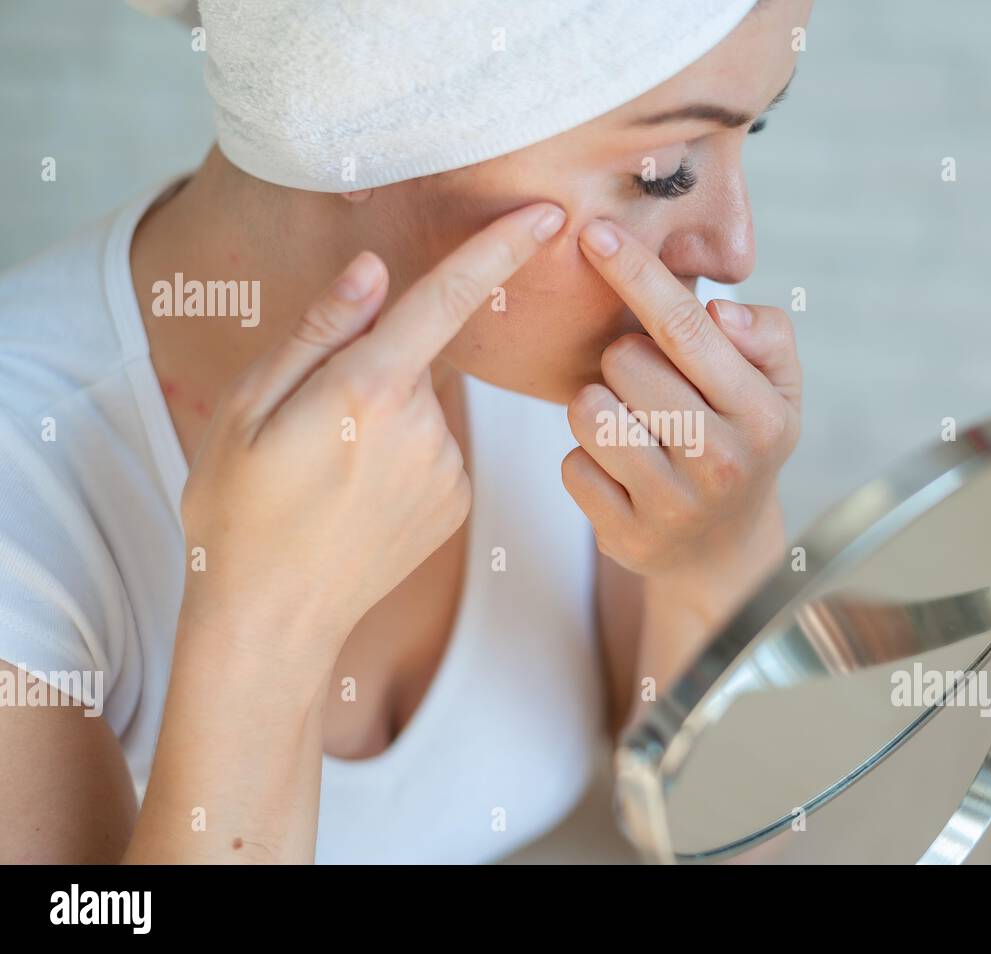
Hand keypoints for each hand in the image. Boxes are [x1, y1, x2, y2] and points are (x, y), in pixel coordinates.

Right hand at [178, 202, 566, 673]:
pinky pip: (434, 447)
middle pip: (413, 357)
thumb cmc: (240, 509)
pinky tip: (358, 496)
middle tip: (308, 427)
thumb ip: (321, 331)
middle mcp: (424, 426)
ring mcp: (449, 469)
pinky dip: (401, 455)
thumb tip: (375, 270)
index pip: (447, 298)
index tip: (547, 212)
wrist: (272, 617)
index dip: (499, 249)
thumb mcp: (249, 407)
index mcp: (366, 391)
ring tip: (327, 473)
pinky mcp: (458, 500)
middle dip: (372, 369)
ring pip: (423, 405)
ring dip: (383, 417)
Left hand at [564, 218, 801, 578]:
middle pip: (624, 362)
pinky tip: (620, 472)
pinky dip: (587, 461)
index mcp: (760, 413)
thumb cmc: (743, 440)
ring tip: (631, 424)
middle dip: (625, 360)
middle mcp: (720, 460)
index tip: (595, 234)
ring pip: (588, 411)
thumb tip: (721, 311)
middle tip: (650, 388)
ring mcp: (672, 505)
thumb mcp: (778, 388)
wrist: (723, 548)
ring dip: (599, 407)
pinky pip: (572, 465)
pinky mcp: (625, 536)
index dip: (636, 273)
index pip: (686, 328)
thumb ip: (766, 334)